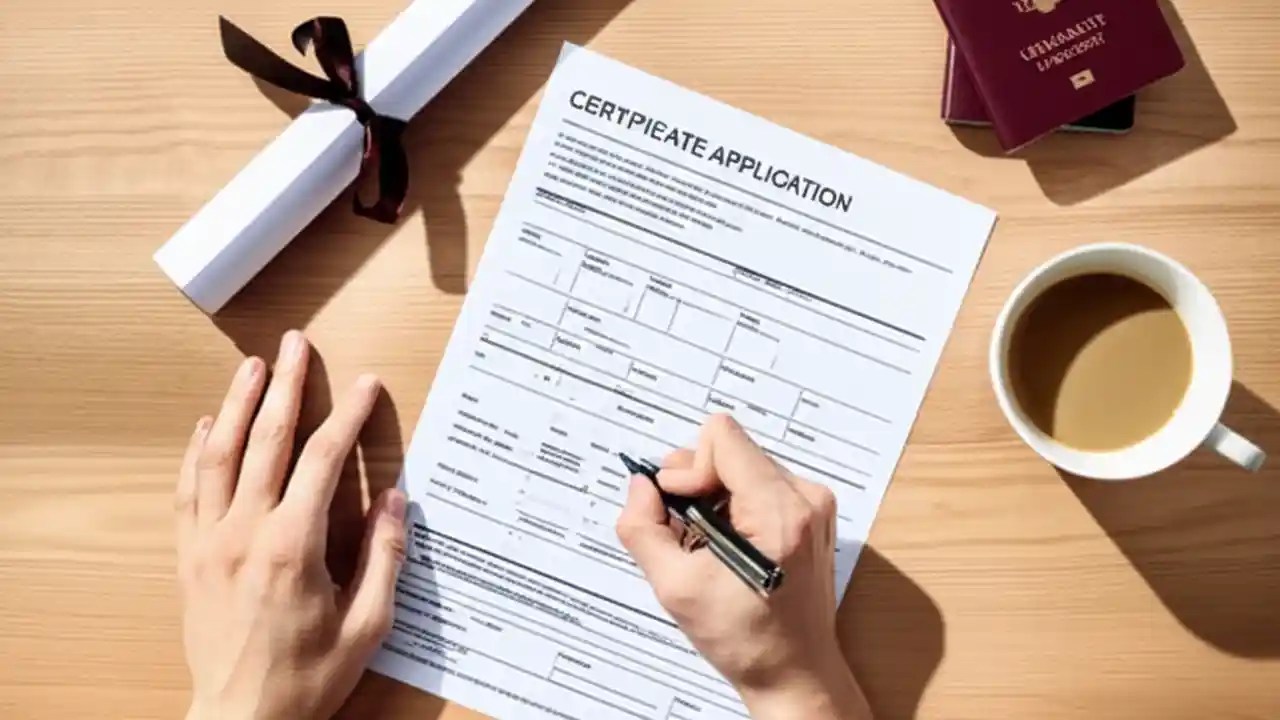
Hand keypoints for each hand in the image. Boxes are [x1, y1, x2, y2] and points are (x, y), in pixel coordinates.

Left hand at [176, 331, 406, 719]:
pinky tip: (208, 426)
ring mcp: (209, 542)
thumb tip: (393, 499)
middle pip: (266, 441)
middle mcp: (244, 534)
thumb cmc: (307, 679)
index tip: (366, 384)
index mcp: (292, 547)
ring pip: (220, 456)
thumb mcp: (367, 625)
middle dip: (286, 387)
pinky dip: (198, 452)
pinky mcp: (189, 557)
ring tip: (254, 366)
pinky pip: (188, 491)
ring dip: (238, 405)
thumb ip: (383, 557)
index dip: (347, 417)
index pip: (322, 461)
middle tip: (297, 345)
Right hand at [616, 415, 870, 719]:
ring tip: (707, 543)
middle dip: (698, 484)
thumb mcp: (674, 587)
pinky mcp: (812, 515)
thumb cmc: (746, 639)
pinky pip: (760, 485)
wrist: (794, 673)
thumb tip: (640, 487)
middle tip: (686, 530)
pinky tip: (728, 546)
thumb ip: (643, 528)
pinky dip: (735, 507)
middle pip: (732, 450)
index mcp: (779, 510)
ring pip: (743, 466)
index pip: (722, 437)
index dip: (688, 468)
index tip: (679, 507)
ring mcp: (813, 505)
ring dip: (715, 498)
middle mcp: (804, 498)